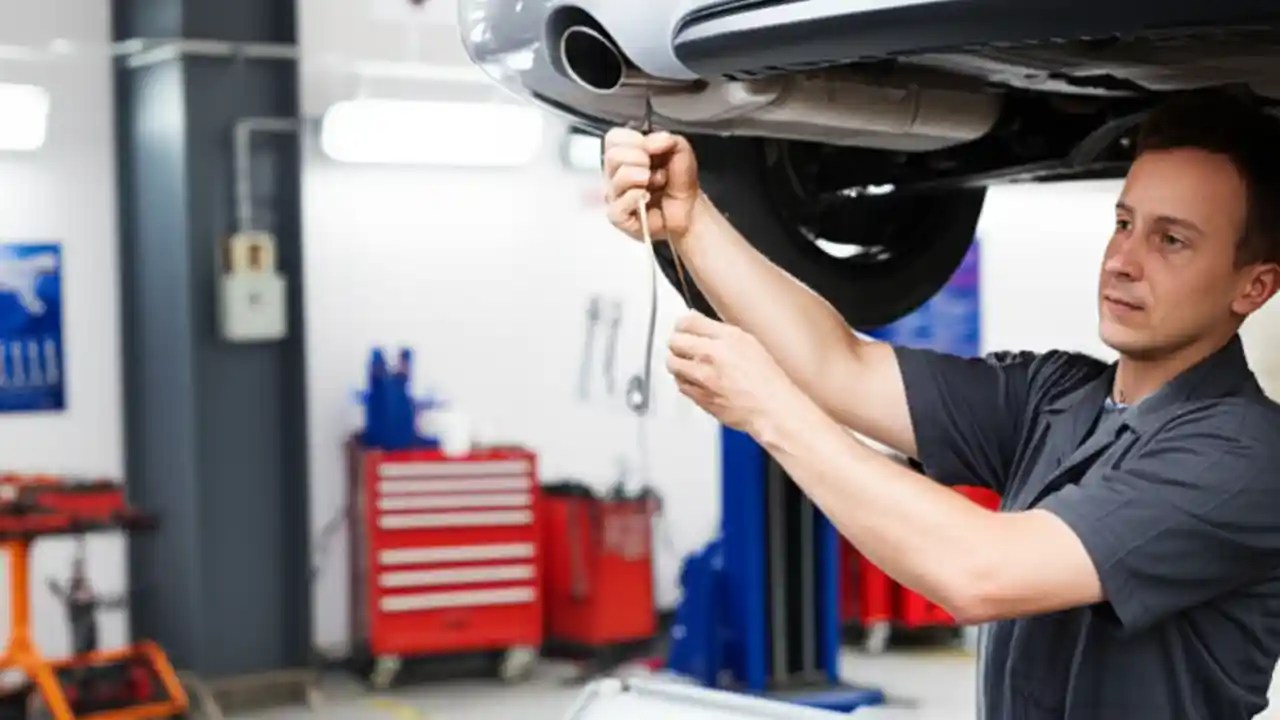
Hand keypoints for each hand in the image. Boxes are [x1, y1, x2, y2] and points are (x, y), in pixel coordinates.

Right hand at [603, 128, 699, 241]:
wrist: (689, 210)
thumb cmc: (679, 182)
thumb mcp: (680, 151)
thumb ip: (667, 139)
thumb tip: (656, 140)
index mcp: (625, 155)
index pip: (613, 139)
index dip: (634, 140)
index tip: (651, 149)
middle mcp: (615, 174)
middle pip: (612, 156)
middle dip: (638, 158)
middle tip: (652, 167)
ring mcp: (615, 197)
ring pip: (617, 180)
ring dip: (642, 178)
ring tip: (657, 183)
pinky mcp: (618, 218)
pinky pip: (617, 206)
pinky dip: (634, 198)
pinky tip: (647, 197)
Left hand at [666, 311, 803, 433]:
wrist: (771, 409)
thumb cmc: (766, 380)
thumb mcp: (750, 344)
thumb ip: (723, 334)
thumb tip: (703, 327)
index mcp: (727, 338)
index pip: (687, 321)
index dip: (682, 325)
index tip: (682, 328)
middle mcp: (711, 354)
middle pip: (675, 340)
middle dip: (677, 342)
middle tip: (683, 346)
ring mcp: (702, 376)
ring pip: (672, 363)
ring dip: (678, 362)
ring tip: (688, 364)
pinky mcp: (698, 395)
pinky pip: (680, 384)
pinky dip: (684, 381)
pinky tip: (695, 380)